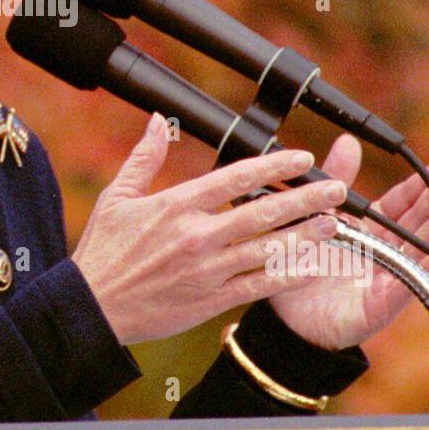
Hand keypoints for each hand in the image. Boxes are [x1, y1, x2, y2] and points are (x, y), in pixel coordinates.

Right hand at [72, 114, 344, 344]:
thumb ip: (144, 157)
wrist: (92, 309)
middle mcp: (197, 236)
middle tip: (336, 189)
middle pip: (262, 212)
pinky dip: (288, 275)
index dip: (274, 165)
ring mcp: (207, 270)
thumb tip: (159, 120)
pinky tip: (312, 266)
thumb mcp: (118, 198)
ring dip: (305, 236)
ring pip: (268, 249)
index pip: (235, 177)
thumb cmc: (103, 253)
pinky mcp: (211, 300)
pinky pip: (259, 285)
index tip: (302, 158)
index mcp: (176, 206)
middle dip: (305, 199)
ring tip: (335, 224)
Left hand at [268, 134, 428, 350]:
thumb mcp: (317, 215)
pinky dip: (416, 273)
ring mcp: (384, 282)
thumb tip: (348, 141)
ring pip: (415, 253)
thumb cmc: (301, 266)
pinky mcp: (376, 308)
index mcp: (368, 232)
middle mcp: (382, 255)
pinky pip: (400, 290)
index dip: (418, 188)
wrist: (283, 317)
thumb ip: (334, 180)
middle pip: (414, 225)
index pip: (399, 206)